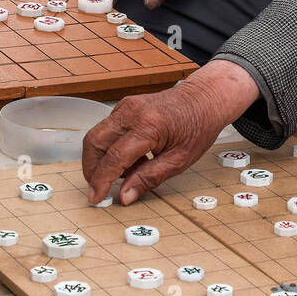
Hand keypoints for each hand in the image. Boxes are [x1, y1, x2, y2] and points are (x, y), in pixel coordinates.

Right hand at [82, 60, 260, 204]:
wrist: (204, 98)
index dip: (101, 180)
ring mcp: (126, 106)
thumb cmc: (198, 125)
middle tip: (101, 188)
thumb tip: (125, 195)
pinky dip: (111, 148)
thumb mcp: (180, 160)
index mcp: (149, 125)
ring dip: (102, 159)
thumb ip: (149, 178)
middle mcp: (132, 112)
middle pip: (95, 142)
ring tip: (130, 171)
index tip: (96, 197)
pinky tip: (133, 158)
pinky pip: (107, 129)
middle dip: (92, 169)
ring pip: (97, 135)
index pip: (114, 157)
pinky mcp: (125, 106)